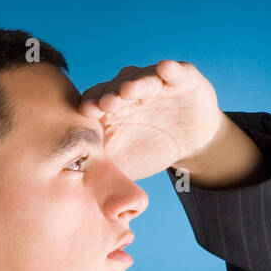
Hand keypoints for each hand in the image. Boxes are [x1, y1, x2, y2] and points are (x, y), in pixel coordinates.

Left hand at [77, 59, 223, 180]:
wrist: (189, 142)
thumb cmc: (149, 151)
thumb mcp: (124, 165)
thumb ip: (103, 176)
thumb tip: (81, 202)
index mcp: (112, 109)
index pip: (96, 102)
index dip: (91, 105)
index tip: (85, 113)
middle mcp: (130, 91)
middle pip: (116, 87)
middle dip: (110, 94)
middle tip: (105, 104)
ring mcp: (155, 83)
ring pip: (143, 78)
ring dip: (136, 83)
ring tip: (129, 91)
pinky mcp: (182, 79)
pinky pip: (175, 72)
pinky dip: (170, 70)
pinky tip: (165, 69)